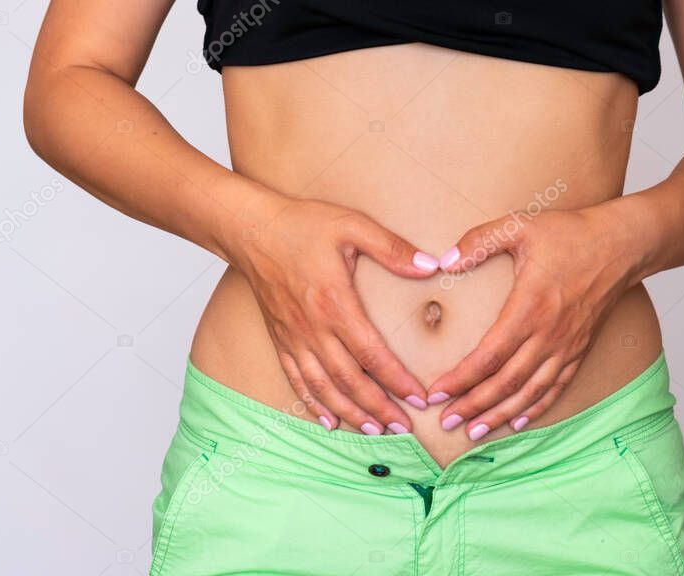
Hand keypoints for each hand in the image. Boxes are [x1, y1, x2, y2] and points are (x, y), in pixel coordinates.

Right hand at [222, 192, 440, 434]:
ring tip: (375, 432)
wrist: (251, 229)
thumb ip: (392, 248)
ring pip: (323, 387)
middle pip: (350, 380)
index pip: (372, 354)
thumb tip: (432, 265)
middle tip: (405, 429)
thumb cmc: (303, 225)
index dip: (397, 380)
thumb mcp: (352, 226)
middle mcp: (313, 328)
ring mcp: (294, 337)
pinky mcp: (280, 338)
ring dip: (351, 413)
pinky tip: (330, 421)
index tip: (420, 398)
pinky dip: (313, 404)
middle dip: (379, 408)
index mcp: (336, 304)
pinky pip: (297, 379)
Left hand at [428, 201, 646, 439]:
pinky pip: (555, 386)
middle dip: (474, 405)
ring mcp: (566, 345)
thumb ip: (479, 240)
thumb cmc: (570, 234)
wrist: (621, 244)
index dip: (461, 379)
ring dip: (500, 414)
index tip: (436, 394)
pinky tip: (517, 421)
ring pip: (529, 391)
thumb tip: (443, 260)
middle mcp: (548, 334)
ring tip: (474, 432)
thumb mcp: (519, 226)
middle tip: (446, 421)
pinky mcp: (579, 348)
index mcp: (529, 308)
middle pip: (506, 382)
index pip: (488, 356)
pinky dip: (536, 407)